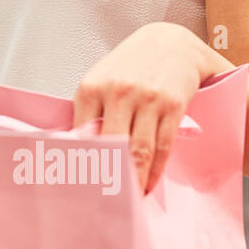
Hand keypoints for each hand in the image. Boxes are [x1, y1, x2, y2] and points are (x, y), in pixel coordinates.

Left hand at [72, 22, 212, 193]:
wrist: (171, 43)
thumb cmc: (130, 66)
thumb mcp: (101, 81)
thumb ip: (90, 113)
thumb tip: (76, 152)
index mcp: (91, 88)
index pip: (82, 136)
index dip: (81, 165)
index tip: (80, 189)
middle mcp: (117, 92)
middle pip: (110, 147)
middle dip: (108, 179)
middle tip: (105, 205)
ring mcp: (147, 98)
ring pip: (138, 151)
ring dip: (134, 182)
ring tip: (129, 202)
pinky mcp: (172, 105)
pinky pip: (162, 146)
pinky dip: (155, 171)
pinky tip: (149, 185)